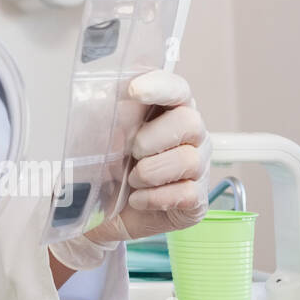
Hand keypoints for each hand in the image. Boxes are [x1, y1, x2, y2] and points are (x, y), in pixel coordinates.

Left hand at [87, 70, 209, 243]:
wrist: (109, 213)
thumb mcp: (100, 141)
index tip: (134, 91)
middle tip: (131, 150)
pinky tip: (137, 198)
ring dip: (151, 172)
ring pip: (189, 160)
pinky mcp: (197, 199)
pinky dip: (154, 197)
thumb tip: (107, 106)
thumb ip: (105, 121)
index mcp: (168, 111)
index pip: (177, 88)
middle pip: (190, 122)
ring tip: (131, 179)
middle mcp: (190, 136)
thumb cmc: (109, 167)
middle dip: (154, 137)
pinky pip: (186, 194)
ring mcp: (198, 167)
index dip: (159, 86)